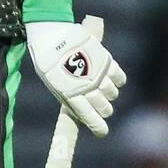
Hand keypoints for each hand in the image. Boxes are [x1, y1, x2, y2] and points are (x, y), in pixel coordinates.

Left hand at [25, 20, 125, 137]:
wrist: (51, 36)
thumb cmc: (49, 62)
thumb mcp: (55, 84)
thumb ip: (70, 98)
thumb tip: (82, 112)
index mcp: (71, 95)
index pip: (89, 116)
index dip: (98, 126)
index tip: (103, 132)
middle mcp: (87, 86)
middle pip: (104, 107)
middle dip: (104, 110)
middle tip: (103, 109)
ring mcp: (97, 73)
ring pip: (112, 93)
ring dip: (110, 95)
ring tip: (102, 89)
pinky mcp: (105, 60)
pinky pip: (119, 77)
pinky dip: (118, 81)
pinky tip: (112, 79)